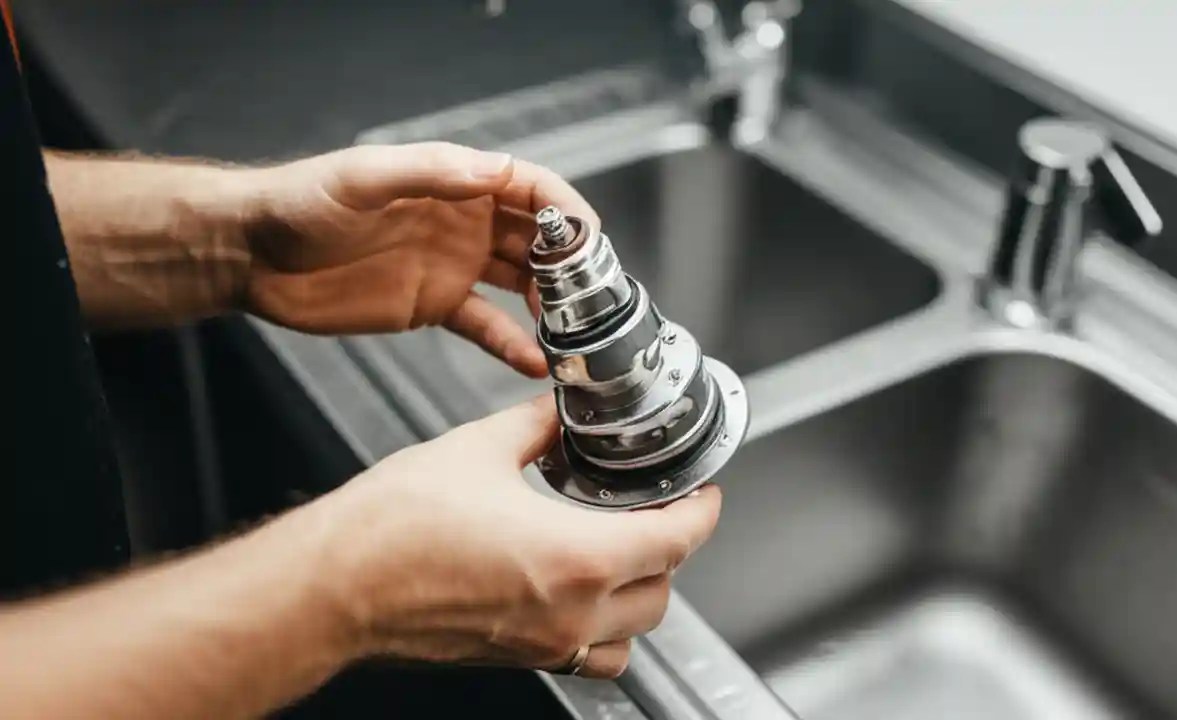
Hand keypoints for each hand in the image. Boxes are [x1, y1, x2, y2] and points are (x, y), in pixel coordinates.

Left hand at [241, 143, 597, 376]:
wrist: (253, 255)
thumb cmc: (301, 203)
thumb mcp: (364, 179)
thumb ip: (431, 173)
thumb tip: (498, 171)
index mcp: (453, 182)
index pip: (528, 188)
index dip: (566, 209)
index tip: (591, 238)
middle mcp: (464, 222)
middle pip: (537, 238)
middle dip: (571, 263)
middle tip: (593, 297)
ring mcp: (453, 266)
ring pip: (521, 283)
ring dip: (551, 305)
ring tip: (575, 334)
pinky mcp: (434, 307)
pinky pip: (485, 326)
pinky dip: (511, 344)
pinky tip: (535, 364)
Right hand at [308, 394, 721, 677]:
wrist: (333, 586)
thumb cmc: (392, 526)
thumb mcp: (479, 449)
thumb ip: (535, 428)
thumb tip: (558, 413)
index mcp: (577, 558)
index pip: (677, 540)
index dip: (701, 511)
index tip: (703, 493)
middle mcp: (571, 612)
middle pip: (662, 589)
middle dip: (671, 547)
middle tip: (657, 508)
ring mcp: (544, 644)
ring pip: (631, 634)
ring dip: (642, 594)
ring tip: (625, 552)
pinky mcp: (516, 657)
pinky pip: (589, 655)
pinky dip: (603, 628)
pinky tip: (579, 589)